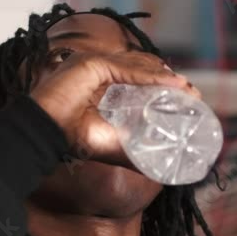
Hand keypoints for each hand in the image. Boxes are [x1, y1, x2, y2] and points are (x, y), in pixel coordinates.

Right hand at [29, 51, 195, 167]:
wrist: (43, 137)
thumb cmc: (70, 141)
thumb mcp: (111, 147)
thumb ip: (133, 152)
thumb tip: (162, 171)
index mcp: (101, 87)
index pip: (137, 79)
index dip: (161, 86)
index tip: (186, 98)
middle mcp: (98, 71)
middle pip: (141, 70)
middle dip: (169, 82)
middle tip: (193, 95)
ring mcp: (93, 64)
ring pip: (137, 67)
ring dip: (165, 78)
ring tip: (187, 90)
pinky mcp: (91, 64)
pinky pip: (127, 69)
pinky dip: (150, 77)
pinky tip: (170, 84)